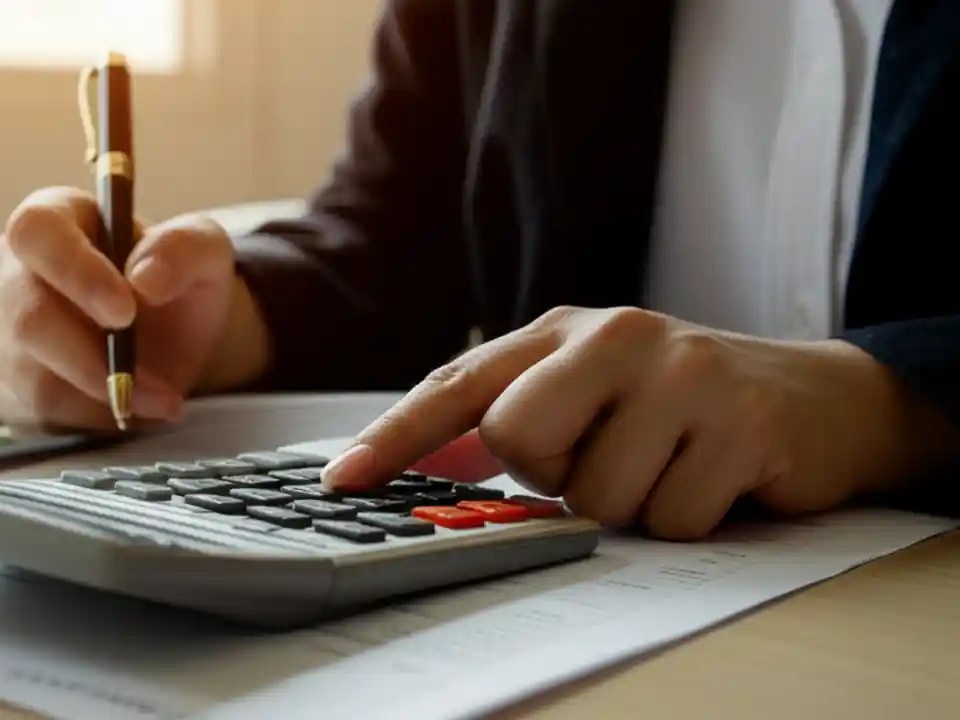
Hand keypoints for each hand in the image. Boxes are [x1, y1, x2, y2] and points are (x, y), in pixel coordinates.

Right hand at [0, 186, 269, 431]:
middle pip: (26, 316)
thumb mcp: (203, 252)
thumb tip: (145, 278)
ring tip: (162, 398)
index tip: (125, 311)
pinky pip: (39, 412)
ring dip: (106, 395)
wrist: (176, 339)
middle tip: (155, 378)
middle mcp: (12, 272)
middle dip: (94, 357)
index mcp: (54, 218)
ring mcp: (3, 332)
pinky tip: (132, 407)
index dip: (74, 271)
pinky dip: (94, 418)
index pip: (36, 232)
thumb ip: (183, 249)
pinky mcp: (8, 385)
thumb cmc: (178, 281)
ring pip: (33, 376)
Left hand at [322, 306, 954, 538]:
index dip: (395, 438)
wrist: (813, 397)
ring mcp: (682, 372)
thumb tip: (414, 463)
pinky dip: (685, 518)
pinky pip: (670, 518)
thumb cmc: (675, 401)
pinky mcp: (741, 419)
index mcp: (560, 332)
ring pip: (597, 496)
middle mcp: (614, 335)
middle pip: (518, 438)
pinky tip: (711, 478)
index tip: (343, 482)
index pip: (458, 384)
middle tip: (602, 456)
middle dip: (554, 474)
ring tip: (665, 464)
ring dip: (629, 503)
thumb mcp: (586, 390)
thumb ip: (507, 417)